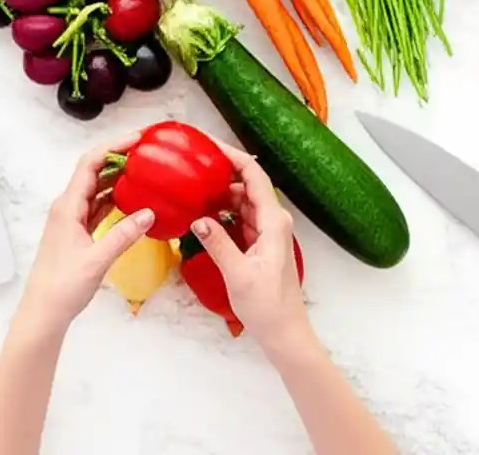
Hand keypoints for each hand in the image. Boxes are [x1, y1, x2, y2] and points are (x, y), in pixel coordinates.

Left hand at [16, 134, 154, 335]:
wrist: (44, 311)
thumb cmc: (63, 286)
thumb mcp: (98, 260)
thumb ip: (124, 235)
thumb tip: (149, 213)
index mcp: (68, 207)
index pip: (90, 164)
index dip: (113, 147)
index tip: (137, 139)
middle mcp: (67, 208)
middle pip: (93, 172)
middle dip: (118, 158)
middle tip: (146, 152)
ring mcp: (71, 220)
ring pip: (96, 190)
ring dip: (117, 179)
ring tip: (143, 172)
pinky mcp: (77, 233)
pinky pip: (97, 207)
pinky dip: (114, 199)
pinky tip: (131, 201)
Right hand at [190, 145, 312, 358]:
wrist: (284, 333)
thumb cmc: (268, 307)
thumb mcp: (237, 274)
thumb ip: (218, 243)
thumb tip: (199, 219)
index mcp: (274, 222)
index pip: (254, 176)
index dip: (233, 157)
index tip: (209, 145)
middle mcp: (274, 222)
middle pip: (248, 184)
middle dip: (223, 170)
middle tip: (194, 162)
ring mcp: (267, 232)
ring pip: (243, 201)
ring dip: (221, 192)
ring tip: (194, 184)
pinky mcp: (260, 244)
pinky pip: (240, 218)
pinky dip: (223, 211)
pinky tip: (204, 211)